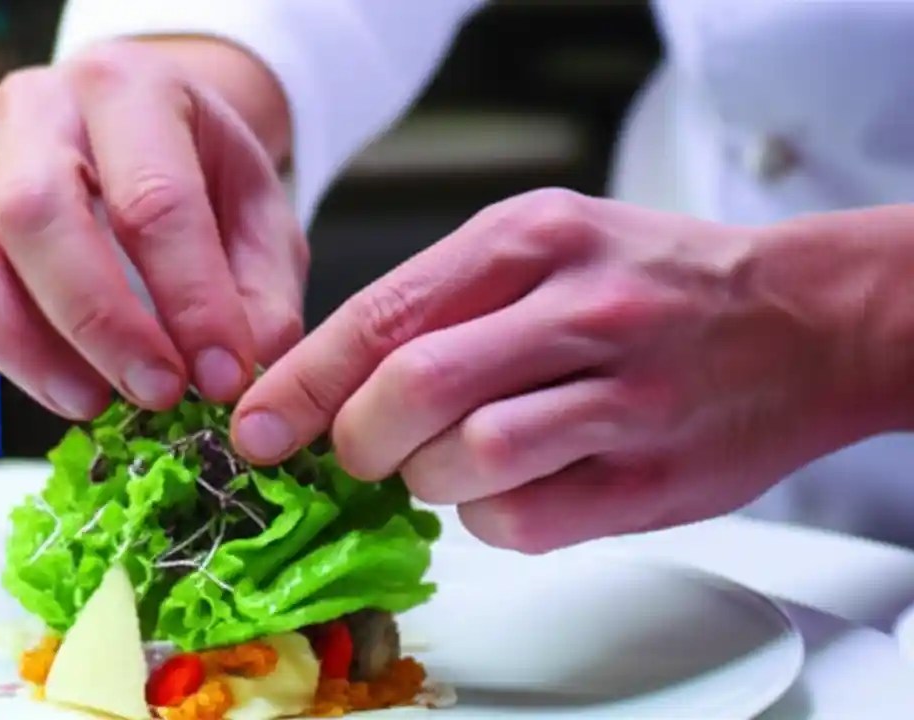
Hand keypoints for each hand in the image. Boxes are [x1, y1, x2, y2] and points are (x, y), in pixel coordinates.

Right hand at [0, 39, 305, 418]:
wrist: (142, 130)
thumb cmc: (200, 172)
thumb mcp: (259, 214)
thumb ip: (261, 292)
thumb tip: (238, 370)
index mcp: (130, 88)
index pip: (153, 197)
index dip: (191, 299)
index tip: (223, 375)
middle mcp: (37, 106)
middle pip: (38, 212)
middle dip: (100, 321)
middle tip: (156, 393)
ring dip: (25, 343)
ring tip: (93, 402)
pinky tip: (49, 381)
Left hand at [232, 189, 893, 551]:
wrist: (802, 320)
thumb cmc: (652, 283)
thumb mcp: (544, 244)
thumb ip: (441, 303)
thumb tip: (322, 385)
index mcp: (531, 238)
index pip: (382, 314)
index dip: (301, 381)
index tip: (255, 426)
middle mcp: (576, 308)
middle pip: (413, 388)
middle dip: (356, 437)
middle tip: (356, 452)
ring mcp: (620, 396)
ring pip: (467, 459)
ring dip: (427, 479)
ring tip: (448, 462)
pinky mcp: (649, 478)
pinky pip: (524, 519)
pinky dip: (489, 517)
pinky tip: (508, 488)